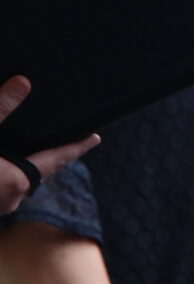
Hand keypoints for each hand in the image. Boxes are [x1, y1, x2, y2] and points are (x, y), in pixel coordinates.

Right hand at [0, 76, 99, 213]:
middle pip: (38, 173)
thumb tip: (24, 83)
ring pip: (16, 184)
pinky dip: (4, 176)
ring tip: (32, 153)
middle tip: (66, 144)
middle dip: (50, 158)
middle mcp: (8, 200)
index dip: (76, 147)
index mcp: (14, 181)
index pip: (57, 159)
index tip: (95, 138)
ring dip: (23, 168)